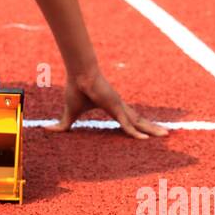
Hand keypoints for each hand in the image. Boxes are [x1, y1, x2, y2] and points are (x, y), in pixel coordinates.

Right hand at [45, 69, 167, 138]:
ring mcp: (120, 107)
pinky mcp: (116, 107)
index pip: (128, 120)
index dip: (138, 127)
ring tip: (167, 135)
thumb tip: (48, 130)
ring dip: (152, 130)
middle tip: (166, 134)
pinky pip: (127, 124)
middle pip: (139, 120)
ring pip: (139, 122)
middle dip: (152, 128)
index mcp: (112, 108)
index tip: (147, 133)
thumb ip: (63, 125)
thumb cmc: (76, 89)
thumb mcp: (70, 112)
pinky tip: (145, 140)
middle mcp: (120, 107)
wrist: (79, 74)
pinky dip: (135, 133)